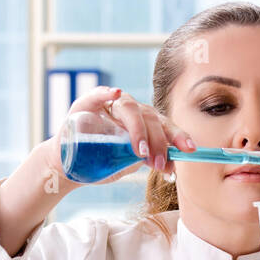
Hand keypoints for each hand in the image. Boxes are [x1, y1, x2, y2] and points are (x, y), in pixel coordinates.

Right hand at [41, 86, 195, 185]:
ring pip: (130, 109)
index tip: (190, 149)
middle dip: (158, 142)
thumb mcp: (127, 164)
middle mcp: (130, 110)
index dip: (178, 136)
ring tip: (141, 151)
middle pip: (150, 117)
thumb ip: (147, 160)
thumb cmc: (100, 162)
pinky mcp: (85, 104)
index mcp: (143, 122)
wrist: (69, 165)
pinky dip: (105, 92)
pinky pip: (97, 94)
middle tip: (159, 164)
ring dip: (137, 130)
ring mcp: (108, 105)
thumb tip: (172, 166)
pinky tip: (115, 93)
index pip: (164, 125)